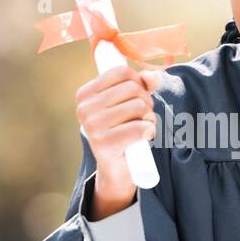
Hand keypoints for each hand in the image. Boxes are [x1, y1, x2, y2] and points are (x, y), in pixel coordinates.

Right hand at [75, 65, 163, 219]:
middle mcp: (84, 109)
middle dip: (145, 101)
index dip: (138, 82)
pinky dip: (149, 131)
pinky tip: (144, 138)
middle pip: (132, 88)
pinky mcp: (103, 144)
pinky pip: (139, 128)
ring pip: (138, 107)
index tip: (137, 96)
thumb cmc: (123, 130)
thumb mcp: (129, 103)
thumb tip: (155, 76)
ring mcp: (92, 126)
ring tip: (142, 127)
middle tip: (142, 116)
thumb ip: (141, 85)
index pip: (121, 72)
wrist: (117, 168)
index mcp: (84, 95)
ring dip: (149, 117)